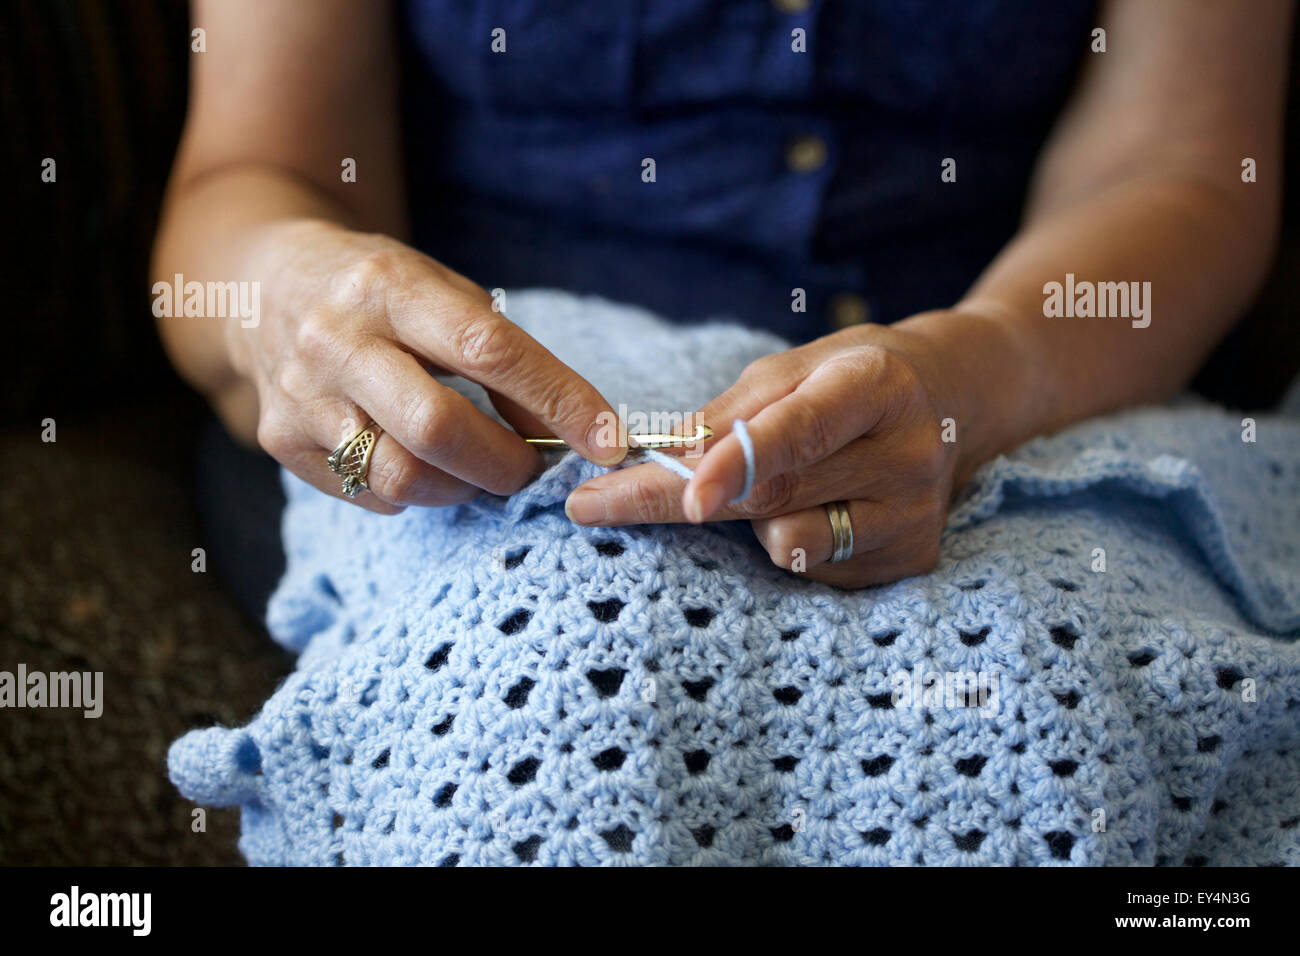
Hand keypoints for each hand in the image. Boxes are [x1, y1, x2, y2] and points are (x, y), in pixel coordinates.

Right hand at [228, 219, 624, 513]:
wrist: (259, 286)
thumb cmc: (379, 292)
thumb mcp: (445, 295)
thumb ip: (505, 356)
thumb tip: (571, 430)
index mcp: (391, 286)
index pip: (488, 349)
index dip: (559, 400)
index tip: (608, 440)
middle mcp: (337, 338)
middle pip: (438, 428)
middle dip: (505, 464)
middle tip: (531, 468)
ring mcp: (302, 394)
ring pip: (402, 476)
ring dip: (462, 488)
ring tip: (477, 469)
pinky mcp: (281, 440)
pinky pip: (369, 495)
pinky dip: (415, 493)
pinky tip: (422, 464)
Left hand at [564, 314, 1015, 586]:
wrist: (956, 400)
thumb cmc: (854, 377)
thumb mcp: (794, 367)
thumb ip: (730, 415)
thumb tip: (653, 461)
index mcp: (875, 386)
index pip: (800, 430)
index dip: (736, 463)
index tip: (682, 493)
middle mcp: (906, 455)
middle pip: (773, 496)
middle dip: (675, 500)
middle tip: (591, 503)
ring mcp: (913, 517)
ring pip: (790, 545)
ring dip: (750, 522)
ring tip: (778, 487)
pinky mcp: (910, 561)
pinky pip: (814, 570)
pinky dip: (789, 543)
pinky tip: (817, 508)